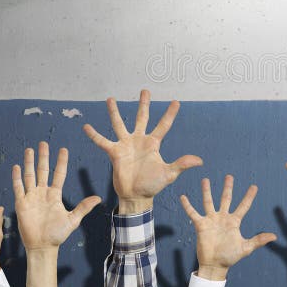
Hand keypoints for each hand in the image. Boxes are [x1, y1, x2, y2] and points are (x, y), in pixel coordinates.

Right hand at [13, 141, 100, 251]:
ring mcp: (31, 197)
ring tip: (29, 150)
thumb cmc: (58, 234)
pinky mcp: (21, 204)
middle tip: (43, 143)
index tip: (63, 149)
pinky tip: (17, 167)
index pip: (59, 174)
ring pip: (30, 176)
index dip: (61, 162)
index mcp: (55, 195)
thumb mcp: (73, 219)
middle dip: (43, 157)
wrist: (43, 246)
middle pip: (43, 171)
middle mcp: (43, 193)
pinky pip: (18, 188)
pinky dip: (17, 178)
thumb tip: (98, 198)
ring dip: (29, 163)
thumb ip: (83, 207)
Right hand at [84, 89, 202, 213]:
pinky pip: (102, 142)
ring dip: (114, 112)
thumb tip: (200, 161)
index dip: (170, 114)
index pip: (164, 125)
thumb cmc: (153, 185)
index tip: (176, 101)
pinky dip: (94, 135)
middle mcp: (139, 140)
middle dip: (143, 104)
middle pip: (142, 117)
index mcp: (153, 143)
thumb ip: (182, 164)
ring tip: (110, 99)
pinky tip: (86, 126)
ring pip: (119, 124)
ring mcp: (126, 145)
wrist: (136, 196)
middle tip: (145, 90)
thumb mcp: (169, 174)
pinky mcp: (114, 153)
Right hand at [180, 175, 276, 280]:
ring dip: (207, 191)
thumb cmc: (230, 257)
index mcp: (234, 222)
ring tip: (205, 180)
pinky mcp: (201, 225)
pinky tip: (183, 197)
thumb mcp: (246, 248)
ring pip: (208, 202)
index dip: (249, 196)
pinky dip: (188, 206)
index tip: (254, 186)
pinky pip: (193, 213)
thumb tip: (274, 236)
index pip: (243, 206)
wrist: (215, 265)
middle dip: (228, 188)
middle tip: (229, 176)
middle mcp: (222, 218)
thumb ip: (258, 240)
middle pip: (226, 199)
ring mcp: (211, 220)